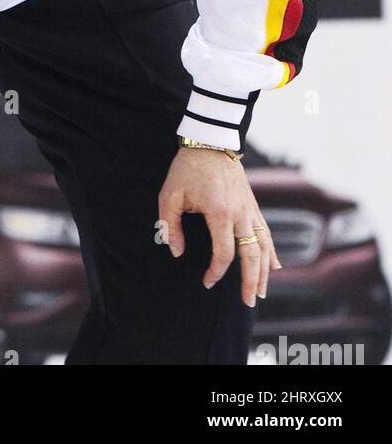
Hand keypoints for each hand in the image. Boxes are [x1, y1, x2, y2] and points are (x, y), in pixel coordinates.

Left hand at [159, 147, 281, 306]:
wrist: (210, 141)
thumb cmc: (187, 167)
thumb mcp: (169, 194)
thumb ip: (169, 225)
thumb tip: (177, 251)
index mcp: (220, 212)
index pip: (224, 253)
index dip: (216, 272)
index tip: (207, 282)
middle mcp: (241, 213)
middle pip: (252, 256)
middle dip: (251, 281)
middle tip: (248, 302)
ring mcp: (251, 209)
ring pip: (264, 246)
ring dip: (265, 272)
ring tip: (262, 292)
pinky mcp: (254, 205)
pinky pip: (267, 233)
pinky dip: (272, 251)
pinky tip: (274, 266)